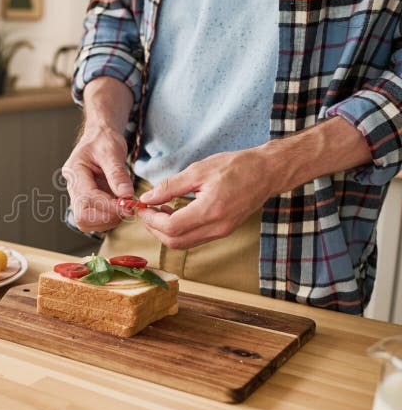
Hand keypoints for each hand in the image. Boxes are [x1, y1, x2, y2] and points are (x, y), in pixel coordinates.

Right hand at [62, 123, 134, 232]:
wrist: (99, 138)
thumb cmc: (103, 140)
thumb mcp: (112, 151)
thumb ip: (117, 173)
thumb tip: (125, 194)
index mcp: (74, 172)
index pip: (86, 198)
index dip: (107, 206)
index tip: (127, 206)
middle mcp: (73, 187)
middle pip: (82, 216)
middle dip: (106, 217)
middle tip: (127, 209)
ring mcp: (79, 196)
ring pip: (87, 222)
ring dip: (109, 220)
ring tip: (125, 206)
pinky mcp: (88, 202)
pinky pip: (95, 219)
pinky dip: (110, 218)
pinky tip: (121, 206)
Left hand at [136, 149, 273, 249]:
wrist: (267, 172)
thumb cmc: (235, 166)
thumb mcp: (198, 170)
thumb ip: (170, 186)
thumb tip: (147, 198)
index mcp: (210, 211)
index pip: (171, 227)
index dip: (151, 220)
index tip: (142, 208)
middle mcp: (217, 227)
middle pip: (175, 242)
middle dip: (155, 229)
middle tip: (146, 212)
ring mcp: (221, 232)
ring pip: (184, 243)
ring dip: (166, 231)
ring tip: (158, 211)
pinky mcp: (223, 231)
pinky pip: (194, 239)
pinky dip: (179, 230)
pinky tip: (174, 213)